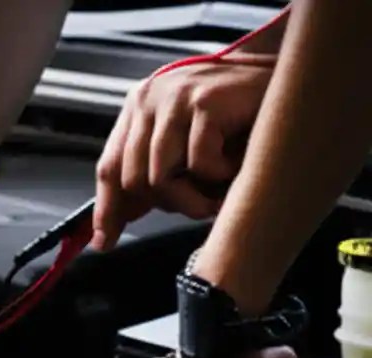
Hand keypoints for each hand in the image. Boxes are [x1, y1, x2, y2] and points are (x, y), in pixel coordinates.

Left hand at [92, 55, 274, 249]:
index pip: (110, 166)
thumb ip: (154, 173)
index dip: (107, 208)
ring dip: (193, 199)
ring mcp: (176, 98)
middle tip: (200, 205)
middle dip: (167, 204)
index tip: (106, 240)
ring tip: (219, 193)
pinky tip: (237, 163)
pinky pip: (199, 165)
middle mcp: (150, 99)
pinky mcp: (206, 102)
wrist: (289, 79)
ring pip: (160, 177)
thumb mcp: (187, 143)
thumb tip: (120, 221)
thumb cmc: (240, 116)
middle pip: (132, 178)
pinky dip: (221, 176)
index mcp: (140, 107)